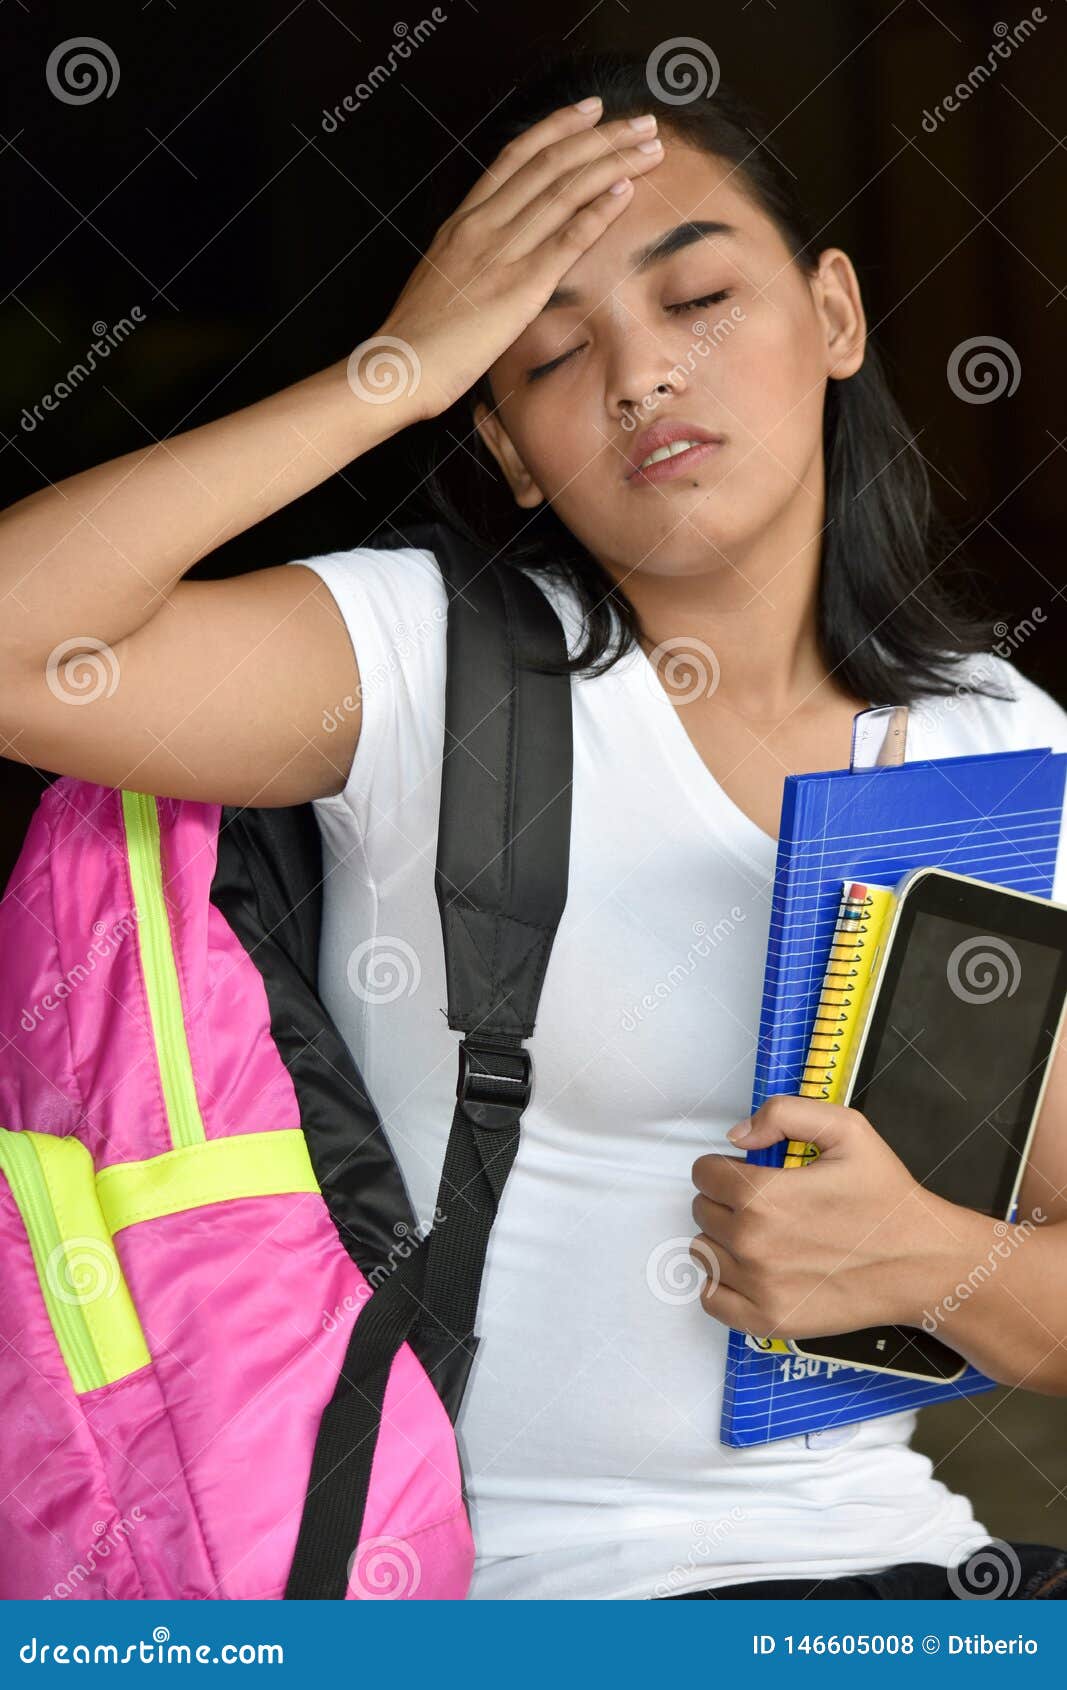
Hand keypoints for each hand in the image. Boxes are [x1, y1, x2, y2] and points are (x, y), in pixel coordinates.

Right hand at [361, 97, 665, 420]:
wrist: (400, 366)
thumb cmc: (417, 339)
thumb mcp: (441, 280)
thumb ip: (471, 260)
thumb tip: (494, 261)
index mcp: (463, 221)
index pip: (516, 157)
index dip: (558, 127)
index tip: (590, 111)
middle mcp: (483, 225)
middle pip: (550, 162)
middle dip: (601, 136)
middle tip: (641, 122)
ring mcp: (501, 252)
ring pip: (565, 189)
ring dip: (613, 161)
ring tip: (650, 144)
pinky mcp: (520, 286)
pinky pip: (567, 237)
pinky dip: (600, 208)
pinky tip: (627, 188)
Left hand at [689, 1094, 966, 1339]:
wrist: (921, 1262)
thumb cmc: (885, 1197)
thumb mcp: (846, 1129)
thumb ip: (783, 1114)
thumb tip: (737, 1136)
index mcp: (762, 1195)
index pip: (704, 1174)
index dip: (725, 1167)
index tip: (749, 1173)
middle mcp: (752, 1243)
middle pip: (702, 1211)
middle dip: (726, 1201)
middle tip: (766, 1204)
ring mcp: (757, 1287)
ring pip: (705, 1252)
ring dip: (725, 1241)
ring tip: (765, 1236)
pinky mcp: (768, 1320)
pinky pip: (712, 1299)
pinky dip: (724, 1284)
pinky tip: (752, 1271)